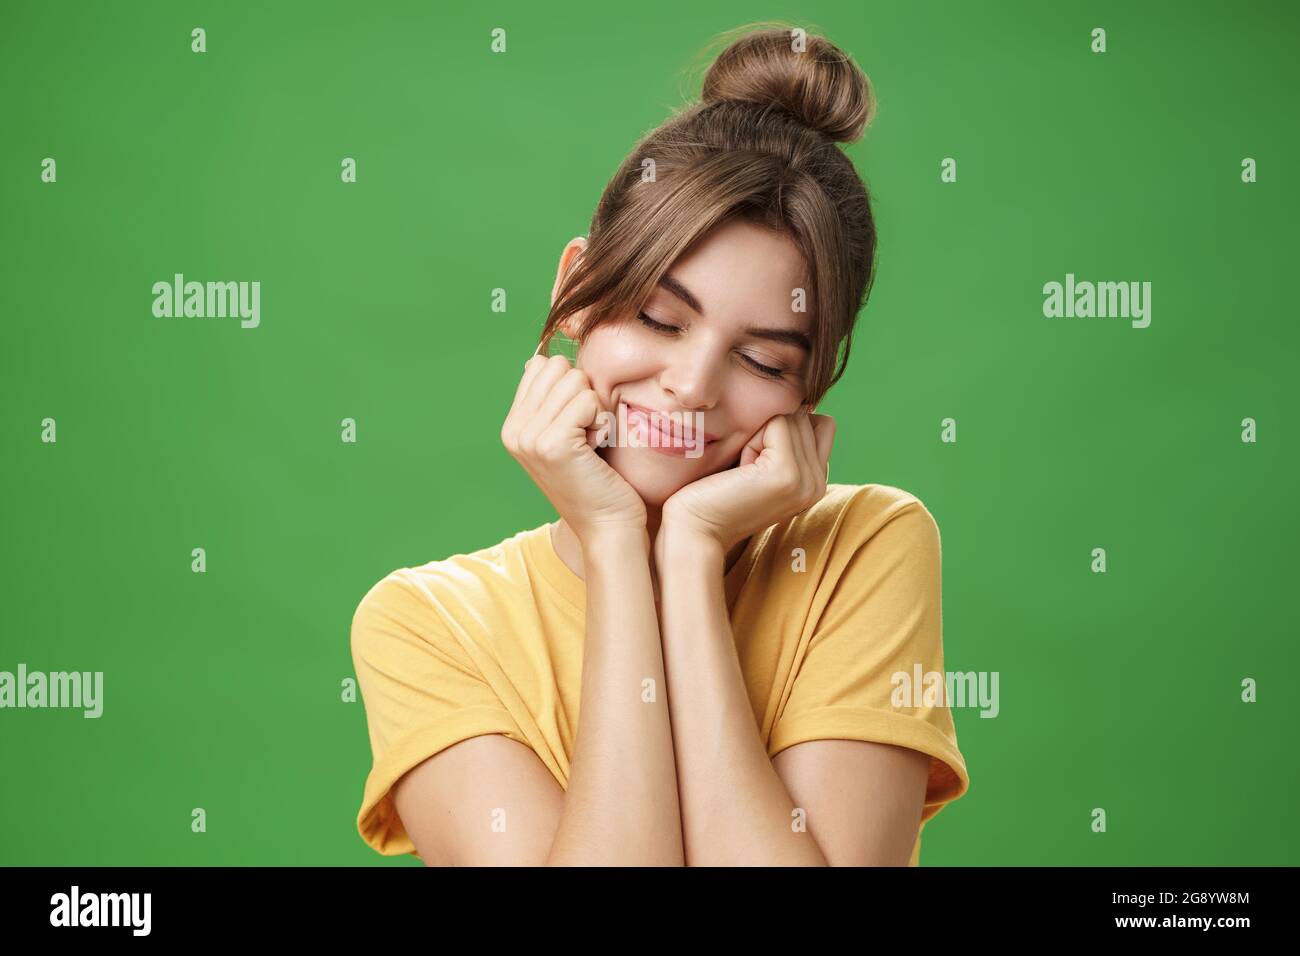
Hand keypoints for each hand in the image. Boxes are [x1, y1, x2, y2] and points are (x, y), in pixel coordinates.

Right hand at [501, 353, 646, 545]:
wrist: (608, 525)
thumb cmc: (598, 478)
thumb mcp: (565, 434)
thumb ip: (550, 400)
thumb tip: (539, 359)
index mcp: (512, 426)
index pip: (541, 365)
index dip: (571, 388)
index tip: (576, 425)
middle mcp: (513, 431)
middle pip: (559, 368)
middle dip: (584, 395)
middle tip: (586, 435)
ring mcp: (529, 438)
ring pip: (576, 381)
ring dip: (595, 410)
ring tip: (591, 442)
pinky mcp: (553, 444)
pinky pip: (589, 401)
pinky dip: (602, 422)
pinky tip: (597, 449)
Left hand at [660, 409, 834, 552]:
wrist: (694, 528)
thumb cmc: (715, 490)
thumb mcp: (758, 460)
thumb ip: (784, 437)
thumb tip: (802, 396)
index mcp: (816, 481)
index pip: (819, 423)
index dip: (782, 428)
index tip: (754, 462)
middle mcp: (818, 483)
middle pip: (804, 416)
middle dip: (768, 431)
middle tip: (744, 469)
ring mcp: (807, 481)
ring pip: (791, 417)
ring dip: (758, 434)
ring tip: (742, 470)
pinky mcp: (788, 474)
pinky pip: (777, 423)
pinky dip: (751, 440)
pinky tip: (739, 470)